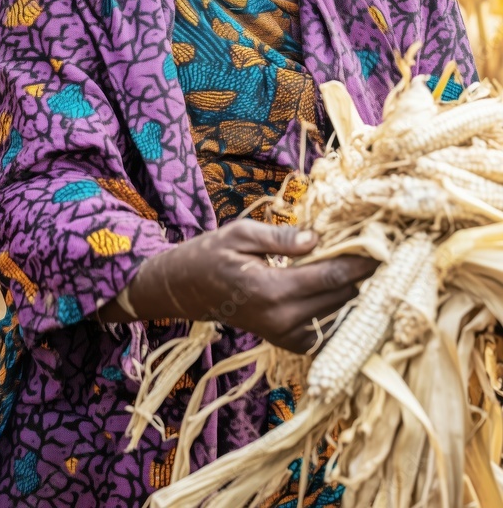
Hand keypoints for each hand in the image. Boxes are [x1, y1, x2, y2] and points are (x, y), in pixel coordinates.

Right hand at [127, 221, 376, 353]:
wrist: (188, 290)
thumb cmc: (212, 254)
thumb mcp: (241, 234)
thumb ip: (280, 237)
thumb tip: (317, 239)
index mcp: (272, 290)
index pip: (333, 276)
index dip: (363, 261)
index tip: (387, 244)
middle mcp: (283, 320)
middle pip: (343, 297)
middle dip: (365, 275)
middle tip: (385, 249)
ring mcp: (286, 336)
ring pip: (340, 315)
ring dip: (356, 292)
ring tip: (371, 266)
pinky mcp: (289, 342)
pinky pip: (327, 327)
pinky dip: (340, 308)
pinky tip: (347, 287)